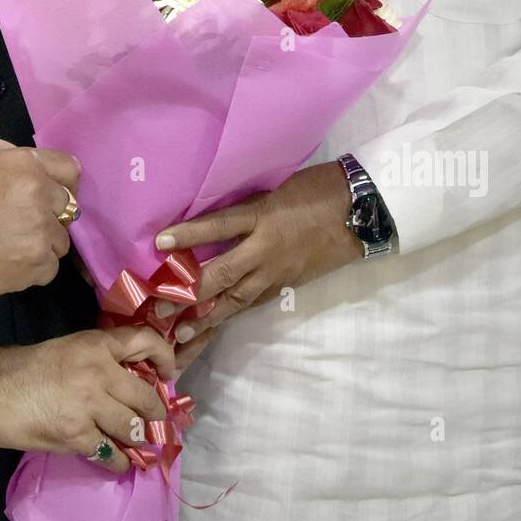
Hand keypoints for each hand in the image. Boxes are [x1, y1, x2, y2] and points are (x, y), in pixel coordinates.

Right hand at [0, 147, 79, 298]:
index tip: (54, 198)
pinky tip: (11, 266)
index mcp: (26, 164)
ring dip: (43, 245)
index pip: (69, 169)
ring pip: (60, 240)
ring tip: (13, 249)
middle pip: (67, 208)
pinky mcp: (40, 262)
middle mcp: (40, 193)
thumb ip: (15, 168)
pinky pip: (50, 267)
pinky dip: (35, 269)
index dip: (64, 185)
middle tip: (24, 227)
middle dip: (50, 218)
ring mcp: (43, 230)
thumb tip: (38, 176)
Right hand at [0, 327, 176, 473]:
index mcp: (96, 345)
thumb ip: (98, 360)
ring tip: (137, 443)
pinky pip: (111, 453)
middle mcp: (99, 371)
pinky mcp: (77, 436)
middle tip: (153, 421)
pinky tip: (117, 462)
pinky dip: (118, 461)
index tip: (169, 374)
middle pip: (145, 396)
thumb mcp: (67, 348)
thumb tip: (126, 380)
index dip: (165, 357)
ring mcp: (90, 405)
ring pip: (133, 428)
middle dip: (153, 413)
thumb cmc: (22, 367)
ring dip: (137, 439)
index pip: (145, 342)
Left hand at [156, 162, 362, 345]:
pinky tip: (216, 324)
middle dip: (189, 292)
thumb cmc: (318, 188)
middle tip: (159, 308)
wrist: (362, 212)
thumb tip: (213, 219)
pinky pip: (255, 302)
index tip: (159, 243)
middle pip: (223, 273)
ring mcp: (277, 271)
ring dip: (208, 316)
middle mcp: (266, 248)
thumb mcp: (275, 189)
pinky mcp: (288, 284)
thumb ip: (246, 206)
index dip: (188, 235)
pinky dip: (233, 314)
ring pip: (237, 298)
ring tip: (182, 331)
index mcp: (262, 216)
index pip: (218, 226)